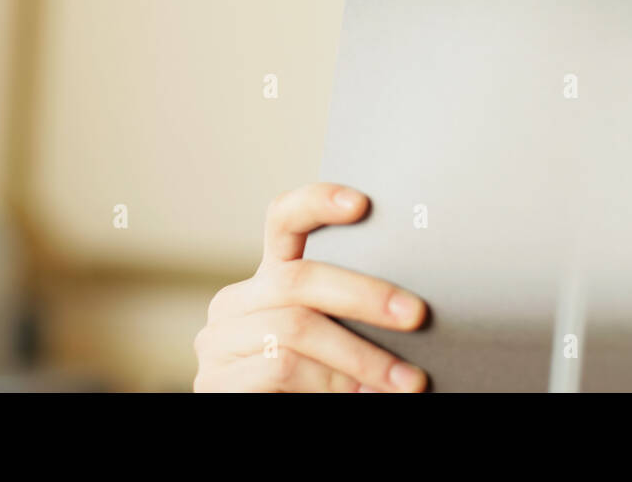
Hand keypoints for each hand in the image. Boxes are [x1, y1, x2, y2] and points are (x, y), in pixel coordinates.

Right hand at [193, 182, 428, 391]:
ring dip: (361, 357)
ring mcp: (219, 342)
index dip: (317, 202)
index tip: (362, 203)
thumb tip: (411, 300)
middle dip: (365, 295)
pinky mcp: (216, 383)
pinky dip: (331, 383)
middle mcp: (236, 302)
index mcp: (270, 280)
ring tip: (406, 381)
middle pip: (299, 278)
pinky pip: (280, 369)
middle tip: (416, 314)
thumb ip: (353, 316)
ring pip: (295, 329)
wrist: (271, 428)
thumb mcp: (338, 342)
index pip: (283, 219)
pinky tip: (363, 395)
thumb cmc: (318, 384)